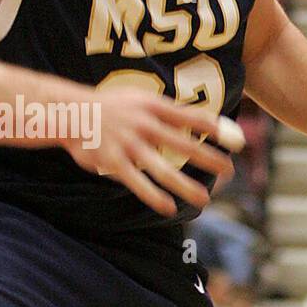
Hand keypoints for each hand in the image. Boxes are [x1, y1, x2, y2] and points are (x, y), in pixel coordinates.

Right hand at [62, 89, 241, 216]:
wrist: (70, 112)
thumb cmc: (111, 106)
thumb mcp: (139, 98)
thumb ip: (167, 110)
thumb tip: (201, 120)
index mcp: (152, 106)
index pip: (191, 118)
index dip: (216, 129)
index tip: (236, 140)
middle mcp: (144, 125)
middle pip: (184, 145)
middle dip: (210, 159)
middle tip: (229, 171)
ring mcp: (129, 145)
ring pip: (163, 170)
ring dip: (186, 186)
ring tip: (205, 198)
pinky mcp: (113, 163)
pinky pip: (138, 183)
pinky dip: (154, 196)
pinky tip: (169, 208)